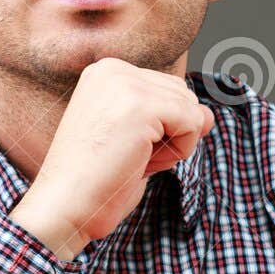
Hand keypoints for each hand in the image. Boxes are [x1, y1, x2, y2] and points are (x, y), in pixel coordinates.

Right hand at [9, 60, 214, 261]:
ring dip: (174, 144)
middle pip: (183, 94)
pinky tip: (144, 162)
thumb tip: (209, 115)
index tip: (123, 147)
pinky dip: (179, 151)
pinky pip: (193, 123)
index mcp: (105, 72)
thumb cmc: (96, 180)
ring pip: (191, 108)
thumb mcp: (139, 141)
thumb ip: (173, 119)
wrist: (65, 205)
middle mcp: (113, 69)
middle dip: (170, 133)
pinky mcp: (140, 105)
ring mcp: (125, 84)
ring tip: (134, 159)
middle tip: (130, 156)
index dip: (160, 128)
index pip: (167, 89)